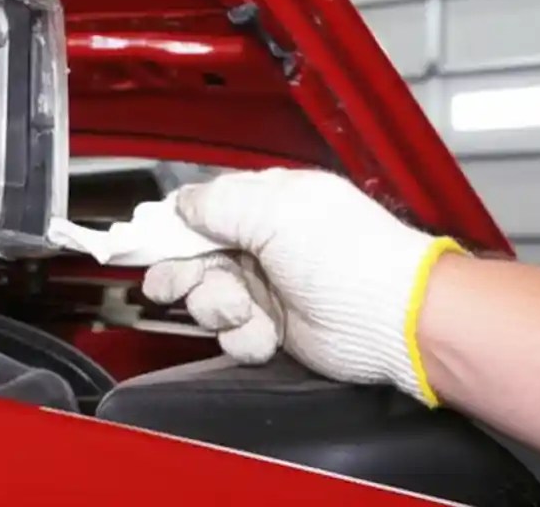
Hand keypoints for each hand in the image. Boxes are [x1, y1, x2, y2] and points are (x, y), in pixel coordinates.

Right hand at [144, 168, 463, 405]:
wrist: (392, 320)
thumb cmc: (348, 256)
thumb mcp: (274, 210)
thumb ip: (216, 203)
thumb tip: (180, 203)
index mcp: (266, 203)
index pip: (201, 209)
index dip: (170, 228)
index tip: (147, 241)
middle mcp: (264, 242)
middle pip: (193, 257)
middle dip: (183, 274)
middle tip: (176, 285)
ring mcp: (268, 286)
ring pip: (208, 298)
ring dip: (218, 307)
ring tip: (242, 309)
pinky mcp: (275, 327)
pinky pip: (234, 334)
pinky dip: (246, 336)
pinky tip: (266, 331)